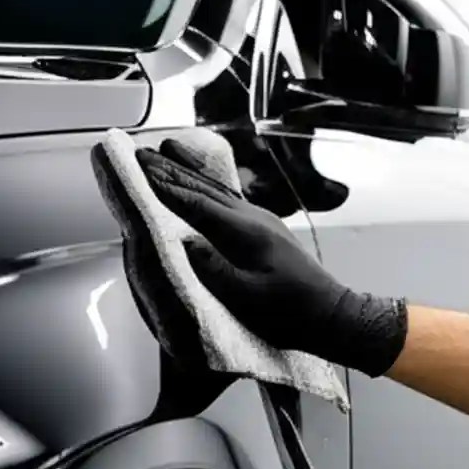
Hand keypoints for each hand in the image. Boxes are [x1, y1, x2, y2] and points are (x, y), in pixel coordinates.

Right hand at [138, 138, 407, 376]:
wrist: (328, 312)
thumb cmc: (288, 312)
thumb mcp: (248, 299)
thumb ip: (215, 270)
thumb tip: (183, 242)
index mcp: (245, 233)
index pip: (198, 203)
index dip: (166, 186)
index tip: (140, 170)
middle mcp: (252, 218)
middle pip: (203, 188)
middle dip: (170, 171)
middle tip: (141, 155)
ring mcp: (260, 219)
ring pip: (215, 189)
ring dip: (186, 172)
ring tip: (163, 155)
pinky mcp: (264, 226)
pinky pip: (227, 197)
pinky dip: (206, 185)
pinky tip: (198, 180)